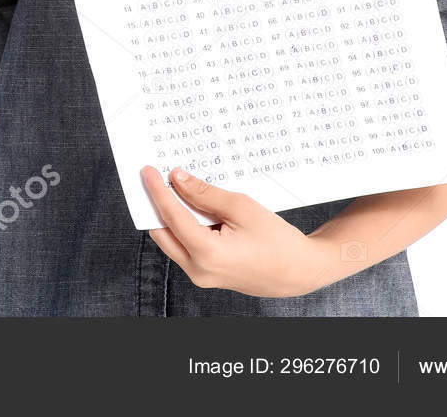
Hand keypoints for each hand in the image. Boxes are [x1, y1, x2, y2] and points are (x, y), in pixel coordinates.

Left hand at [141, 165, 326, 298]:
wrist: (299, 271)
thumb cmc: (276, 240)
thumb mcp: (241, 208)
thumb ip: (205, 194)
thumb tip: (178, 179)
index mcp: (207, 254)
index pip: (171, 216)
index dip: (156, 190)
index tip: (147, 171)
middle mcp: (198, 270)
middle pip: (162, 232)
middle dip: (156, 204)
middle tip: (155, 178)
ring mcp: (201, 276)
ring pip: (172, 241)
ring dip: (170, 216)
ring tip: (175, 188)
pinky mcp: (207, 275)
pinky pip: (185, 247)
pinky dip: (183, 227)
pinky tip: (191, 208)